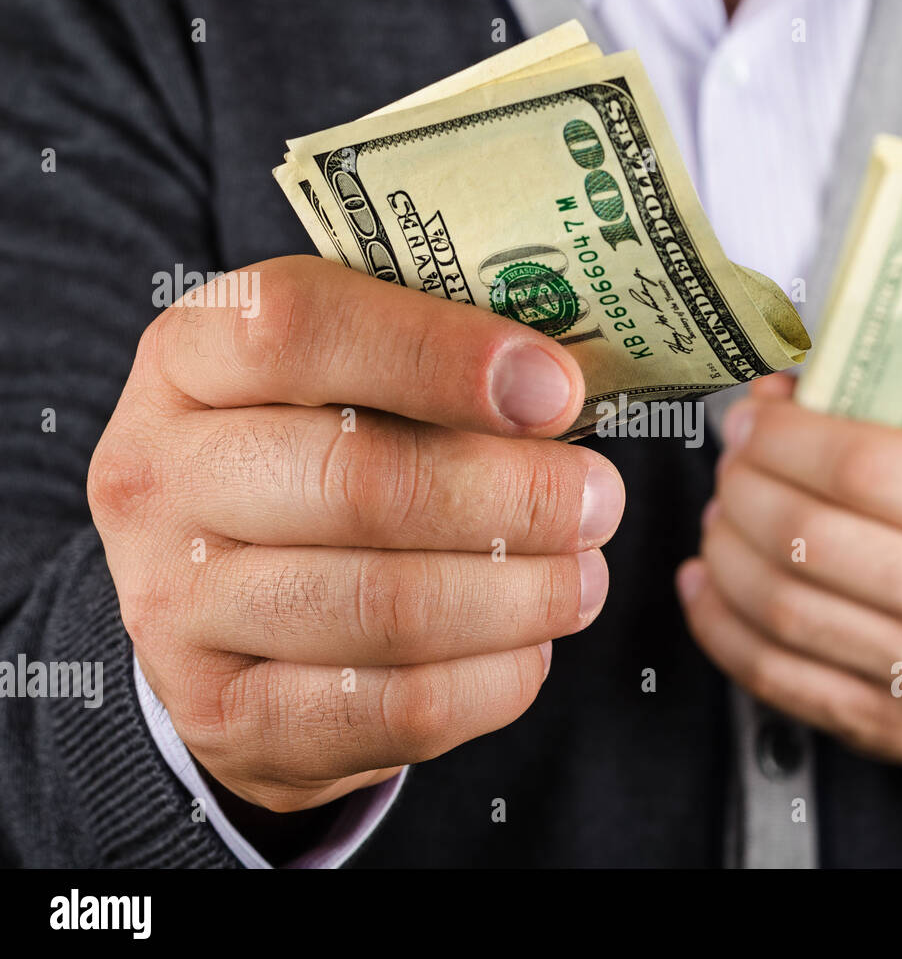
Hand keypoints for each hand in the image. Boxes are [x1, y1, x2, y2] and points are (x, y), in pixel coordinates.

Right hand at [88, 256, 624, 812]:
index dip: (440, 355)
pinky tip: (531, 646)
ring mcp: (178, 608)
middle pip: (359, 482)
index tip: (556, 390)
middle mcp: (158, 479)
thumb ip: (430, 364)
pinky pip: (398, 708)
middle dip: (515, 496)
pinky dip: (495, 678)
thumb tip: (558, 393)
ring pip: (390, 608)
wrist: (217, 605)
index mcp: (189, 359)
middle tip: (600, 501)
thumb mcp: (342, 380)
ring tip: (584, 577)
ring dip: (522, 595)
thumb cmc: (314, 458)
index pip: (296, 328)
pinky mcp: (230, 717)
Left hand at [677, 374, 901, 766]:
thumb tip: (779, 396)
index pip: (865, 466)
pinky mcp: (874, 722)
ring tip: (719, 515)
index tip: (750, 419)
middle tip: (730, 465)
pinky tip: (703, 581)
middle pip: (807, 535)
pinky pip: (769, 671)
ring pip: (780, 604)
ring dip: (724, 548)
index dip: (785, 436)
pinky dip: (716, 621)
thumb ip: (894, 427)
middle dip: (743, 487)